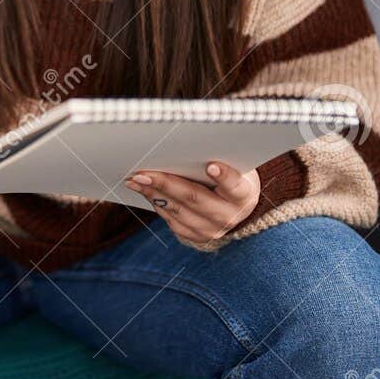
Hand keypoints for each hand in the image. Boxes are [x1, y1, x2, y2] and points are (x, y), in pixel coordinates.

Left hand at [124, 161, 260, 245]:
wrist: (235, 206)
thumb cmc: (232, 175)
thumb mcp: (234, 165)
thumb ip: (218, 157)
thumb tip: (189, 142)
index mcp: (244, 195)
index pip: (235, 187)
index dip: (225, 177)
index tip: (212, 166)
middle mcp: (229, 216)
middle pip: (195, 199)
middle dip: (166, 183)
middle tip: (144, 172)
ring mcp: (211, 230)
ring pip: (178, 211)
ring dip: (153, 193)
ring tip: (135, 180)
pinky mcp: (195, 237)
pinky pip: (171, 220)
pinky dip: (156, 202)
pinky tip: (144, 190)